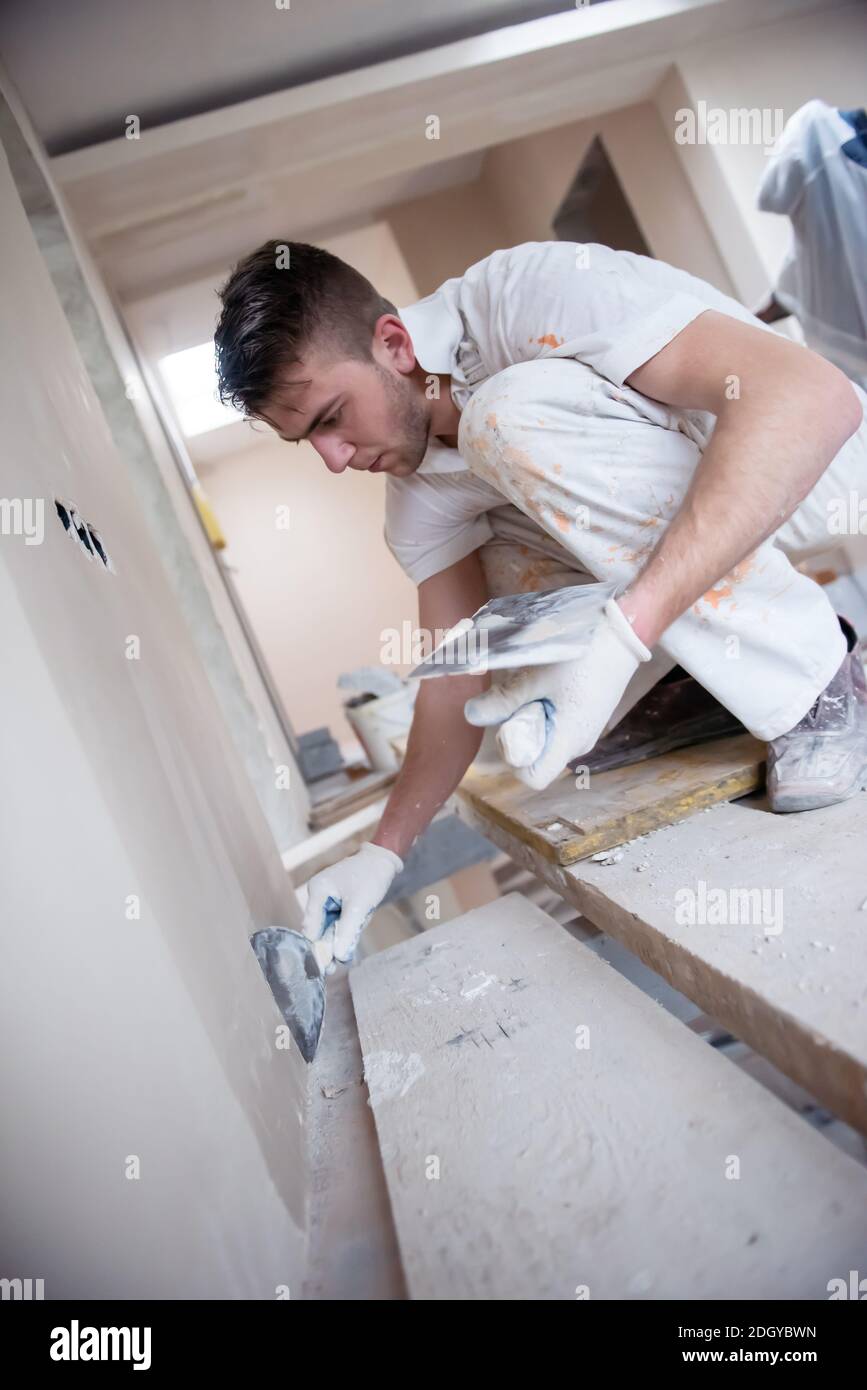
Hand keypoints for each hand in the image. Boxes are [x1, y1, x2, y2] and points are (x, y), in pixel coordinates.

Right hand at [301, 841, 403, 967]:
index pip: (311, 927)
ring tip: (338, 962)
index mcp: (318, 891)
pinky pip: (337, 923)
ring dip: (336, 941)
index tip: (320, 968)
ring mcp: (326, 899)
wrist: (383, 860)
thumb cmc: (371, 877)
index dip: (315, 948)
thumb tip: (337, 957)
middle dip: (325, 948)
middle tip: (330, 970)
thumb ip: (347, 931)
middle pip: (318, 929)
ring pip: (328, 928)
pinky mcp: (336, 903)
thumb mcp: (360, 906)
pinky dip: (343, 933)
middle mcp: (318, 896)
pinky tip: (346, 947)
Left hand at [463, 598, 650, 789]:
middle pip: (537, 758)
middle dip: (519, 733)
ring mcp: (585, 732)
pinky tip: (547, 685)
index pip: (533, 778)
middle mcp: (579, 744)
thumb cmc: (582, 656)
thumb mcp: (535, 678)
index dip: (514, 759)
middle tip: (520, 699)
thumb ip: (503, 700)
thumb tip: (470, 715)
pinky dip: (545, 712)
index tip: (510, 727)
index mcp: (568, 740)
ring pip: (546, 741)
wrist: (621, 635)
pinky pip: (558, 727)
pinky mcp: (586, 719)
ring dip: (532, 719)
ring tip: (535, 688)